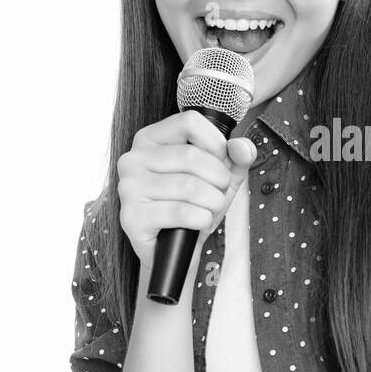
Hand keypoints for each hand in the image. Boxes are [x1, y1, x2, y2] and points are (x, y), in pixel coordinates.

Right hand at [116, 110, 258, 267]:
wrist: (175, 250)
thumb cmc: (194, 206)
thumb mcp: (220, 177)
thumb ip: (236, 157)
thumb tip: (242, 148)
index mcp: (150, 139)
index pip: (189, 122)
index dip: (216, 143)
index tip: (222, 162)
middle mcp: (132, 159)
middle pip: (192, 156)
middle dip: (219, 179)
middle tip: (220, 193)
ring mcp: (128, 188)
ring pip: (189, 186)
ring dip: (213, 202)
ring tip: (210, 209)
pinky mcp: (131, 217)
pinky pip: (180, 212)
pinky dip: (202, 219)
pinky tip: (199, 222)